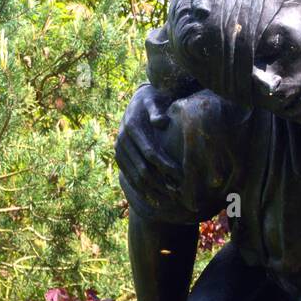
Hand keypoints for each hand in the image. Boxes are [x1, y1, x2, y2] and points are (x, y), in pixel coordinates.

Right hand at [115, 84, 181, 208]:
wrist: (136, 101)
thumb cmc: (152, 99)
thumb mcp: (155, 99)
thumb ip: (157, 110)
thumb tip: (161, 121)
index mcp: (132, 127)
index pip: (151, 153)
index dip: (166, 166)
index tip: (181, 177)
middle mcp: (123, 140)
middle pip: (143, 168)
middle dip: (161, 183)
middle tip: (178, 194)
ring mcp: (119, 150)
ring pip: (135, 177)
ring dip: (152, 191)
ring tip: (169, 201)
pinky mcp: (119, 157)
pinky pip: (129, 177)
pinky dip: (142, 190)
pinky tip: (156, 200)